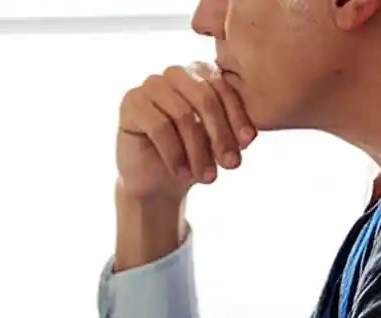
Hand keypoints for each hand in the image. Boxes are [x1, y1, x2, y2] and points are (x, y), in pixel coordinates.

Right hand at [117, 61, 256, 202]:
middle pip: (204, 98)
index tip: (247, 144)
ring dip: (198, 150)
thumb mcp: (219, 141)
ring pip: (183, 115)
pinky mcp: (130, 103)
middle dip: (220, 135)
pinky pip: (159, 126)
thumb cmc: (191, 157)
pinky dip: (174, 153)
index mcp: (200, 72)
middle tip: (230, 165)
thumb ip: (234, 129)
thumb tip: (250, 135)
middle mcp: (174, 73)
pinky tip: (182, 172)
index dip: (237, 116)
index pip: (223, 88)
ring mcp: (149, 86)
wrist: (155, 182)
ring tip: (207, 176)